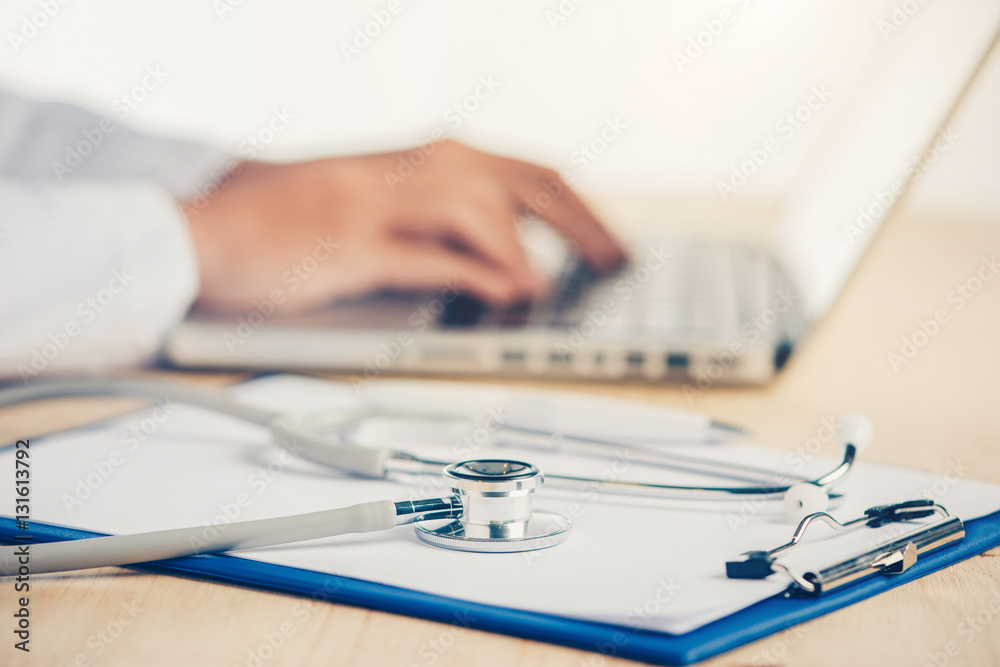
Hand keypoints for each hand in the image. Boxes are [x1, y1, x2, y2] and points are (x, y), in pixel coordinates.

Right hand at [183, 140, 625, 313]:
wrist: (190, 232)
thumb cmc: (268, 224)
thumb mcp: (353, 208)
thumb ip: (416, 224)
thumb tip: (483, 261)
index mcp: (398, 162)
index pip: (503, 166)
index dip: (563, 198)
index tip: (596, 233)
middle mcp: (392, 173)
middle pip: (507, 177)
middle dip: (573, 218)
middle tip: (612, 257)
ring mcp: (369, 206)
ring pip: (473, 207)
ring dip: (522, 250)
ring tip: (551, 289)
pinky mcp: (344, 248)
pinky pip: (425, 257)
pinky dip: (475, 275)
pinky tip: (509, 295)